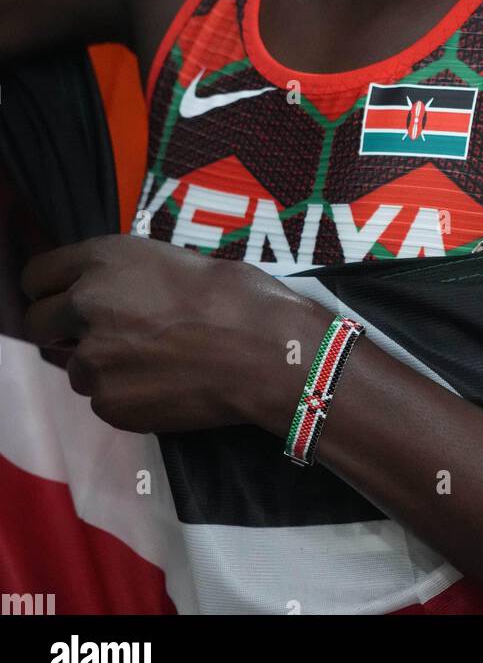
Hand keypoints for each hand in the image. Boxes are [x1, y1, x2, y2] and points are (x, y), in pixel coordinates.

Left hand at [21, 234, 322, 434]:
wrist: (265, 352)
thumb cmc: (235, 296)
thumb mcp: (172, 261)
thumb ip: (123, 277)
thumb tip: (103, 296)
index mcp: (104, 259)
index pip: (36, 275)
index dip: (49, 289)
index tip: (61, 298)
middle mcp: (86, 304)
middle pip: (38, 323)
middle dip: (61, 329)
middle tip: (101, 333)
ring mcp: (93, 358)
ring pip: (73, 365)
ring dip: (99, 363)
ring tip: (153, 358)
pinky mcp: (108, 403)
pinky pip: (101, 398)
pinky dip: (124, 392)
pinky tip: (164, 381)